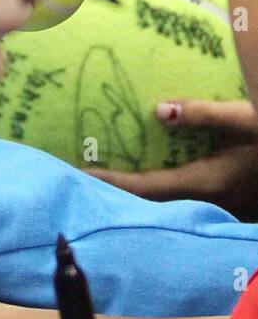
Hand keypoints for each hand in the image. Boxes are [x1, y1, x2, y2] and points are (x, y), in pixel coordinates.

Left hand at [87, 100, 257, 218]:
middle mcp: (211, 202)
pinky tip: (155, 183)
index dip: (112, 184)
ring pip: (172, 207)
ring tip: (108, 183)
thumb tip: (158, 110)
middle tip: (82, 180)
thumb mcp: (248, 119)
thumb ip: (204, 114)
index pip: (147, 188)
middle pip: (154, 204)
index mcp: (207, 182)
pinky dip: (165, 195)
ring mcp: (225, 208)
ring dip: (141, 198)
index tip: (79, 176)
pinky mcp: (234, 204)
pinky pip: (190, 204)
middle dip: (118, 194)